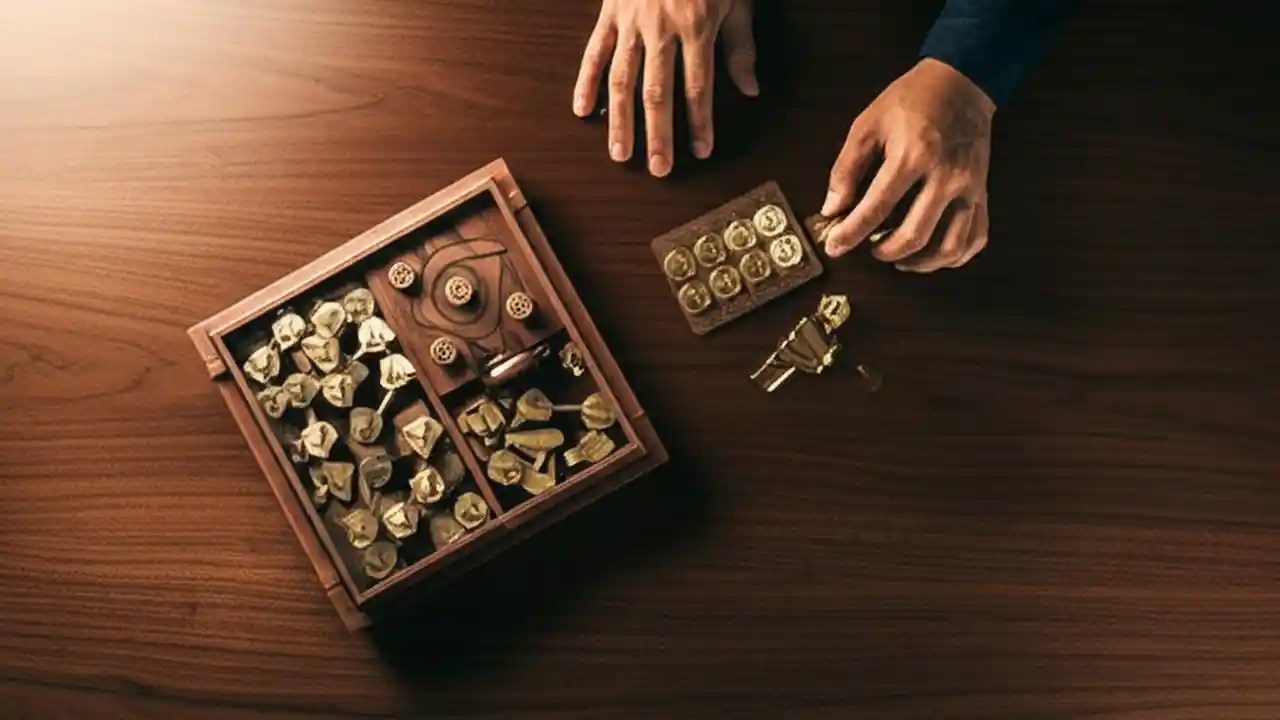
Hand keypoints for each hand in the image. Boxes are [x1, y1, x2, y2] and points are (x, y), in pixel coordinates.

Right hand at [572, 0, 759, 177]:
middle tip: (659, 170)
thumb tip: (749, 92)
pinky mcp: (610, 12)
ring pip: (623, 79)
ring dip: (620, 120)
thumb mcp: (737, 1)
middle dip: (658, 135)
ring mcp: (631, 21)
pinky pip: (594, 51)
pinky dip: (586, 81)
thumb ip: (740, 47)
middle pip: (658, 92)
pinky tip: (582, 111)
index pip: (698, 86)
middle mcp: (662, 28)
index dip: (700, 122)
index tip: (701, 152)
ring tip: (620, 155)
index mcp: (697, 26)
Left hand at [822, 58, 994, 271]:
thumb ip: (846, 169)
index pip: (876, 208)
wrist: (961, 83)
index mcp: (912, 156)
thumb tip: (832, 209)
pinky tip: (932, 254)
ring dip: (920, 263)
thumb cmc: (910, 101)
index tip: (834, 247)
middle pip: (914, 236)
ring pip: (950, 247)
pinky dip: (954, 256)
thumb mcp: (867, 125)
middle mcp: (946, 176)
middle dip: (884, 251)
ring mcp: (970, 188)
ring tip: (898, 258)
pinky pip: (976, 237)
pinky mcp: (983, 193)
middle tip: (868, 248)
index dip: (851, 234)